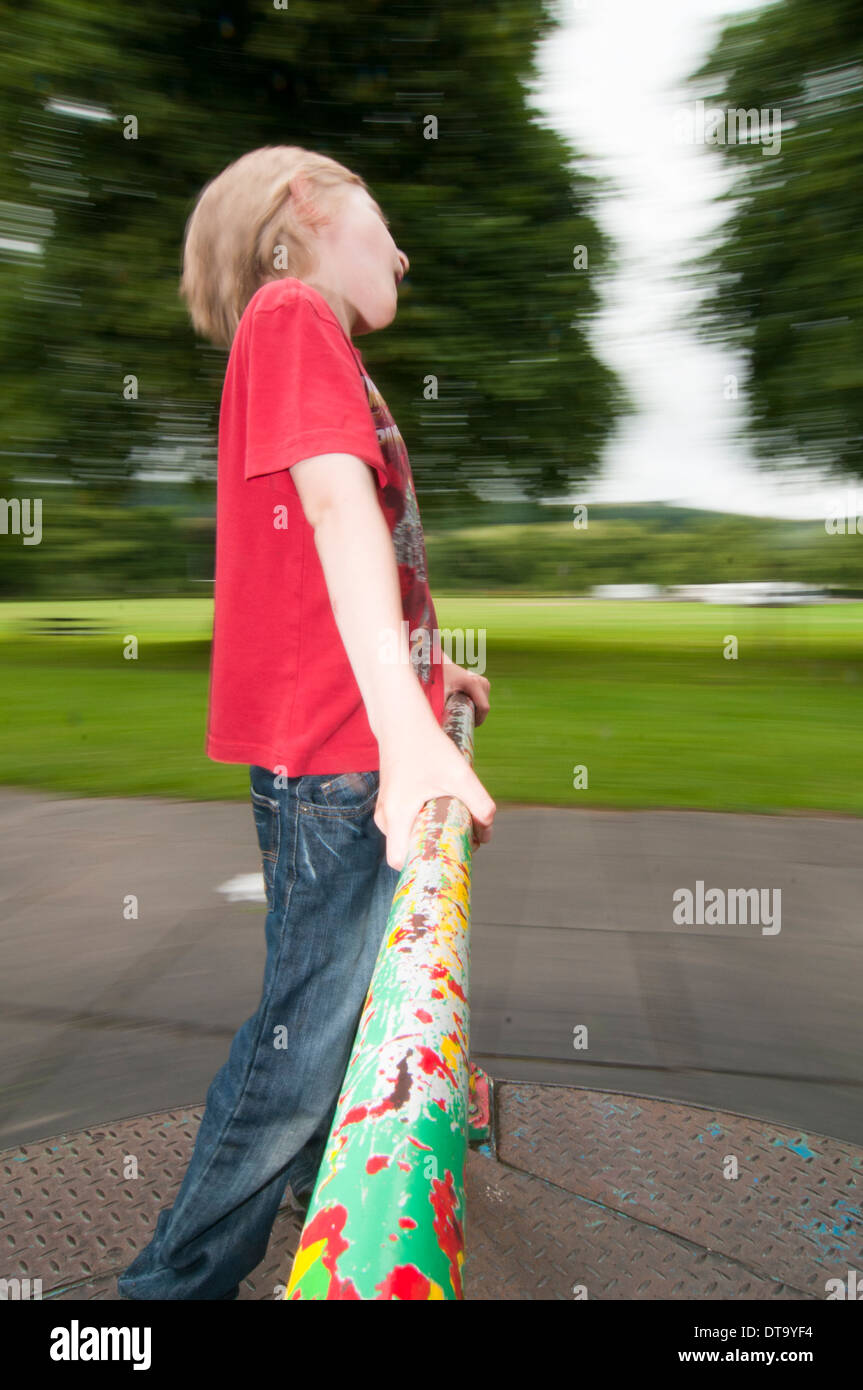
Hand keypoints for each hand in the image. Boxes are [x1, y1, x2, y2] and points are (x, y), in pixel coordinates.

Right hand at [375, 717, 495, 871]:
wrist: (403, 721)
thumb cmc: (427, 746)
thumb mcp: (459, 774)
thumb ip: (479, 803)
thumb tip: (488, 832)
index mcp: (397, 815)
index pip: (399, 861)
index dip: (422, 866)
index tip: (446, 861)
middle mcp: (386, 818)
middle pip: (408, 851)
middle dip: (435, 850)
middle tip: (461, 838)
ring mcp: (386, 811)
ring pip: (409, 837)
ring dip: (432, 834)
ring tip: (454, 817)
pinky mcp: (391, 803)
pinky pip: (407, 825)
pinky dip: (425, 823)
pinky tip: (442, 807)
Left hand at [441, 652, 490, 725]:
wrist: (441, 665)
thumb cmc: (440, 680)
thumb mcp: (440, 694)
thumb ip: (442, 709)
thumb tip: (441, 727)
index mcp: (473, 683)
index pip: (484, 708)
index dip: (478, 720)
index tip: (468, 726)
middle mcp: (482, 682)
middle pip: (484, 708)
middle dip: (475, 717)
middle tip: (461, 720)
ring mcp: (484, 682)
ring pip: (484, 705)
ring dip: (476, 711)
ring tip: (462, 710)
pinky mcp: (484, 683)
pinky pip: (483, 700)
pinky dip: (476, 706)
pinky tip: (465, 704)